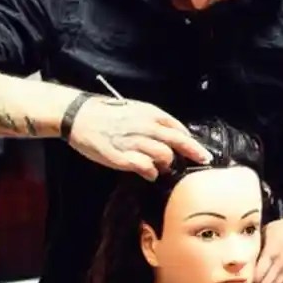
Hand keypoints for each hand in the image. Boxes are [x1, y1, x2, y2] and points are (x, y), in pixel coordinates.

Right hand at [66, 96, 210, 179]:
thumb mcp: (136, 109)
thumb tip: (175, 135)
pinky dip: (151, 172)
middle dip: (194, 152)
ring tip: (162, 167)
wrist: (79, 115)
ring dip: (167, 164)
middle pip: (178, 141)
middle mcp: (145, 126)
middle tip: (203, 160)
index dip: (191, 141)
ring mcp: (133, 141)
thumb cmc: (109, 113)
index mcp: (150, 113)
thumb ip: (156, 122)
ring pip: (164, 155)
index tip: (201, 151)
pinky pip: (145, 167)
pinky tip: (149, 173)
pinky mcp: (120, 156)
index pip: (178, 128)